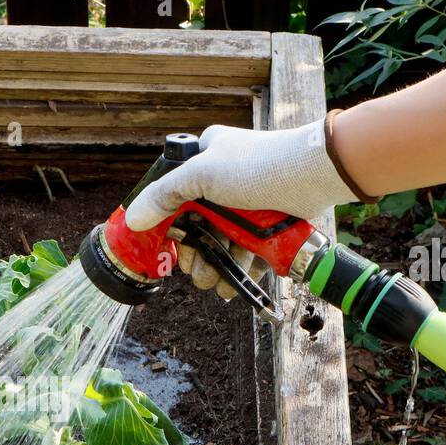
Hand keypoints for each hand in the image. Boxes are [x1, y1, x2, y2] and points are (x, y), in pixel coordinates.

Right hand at [124, 119, 362, 294]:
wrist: (313, 174)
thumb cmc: (258, 165)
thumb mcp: (201, 175)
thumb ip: (164, 196)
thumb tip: (132, 219)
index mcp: (203, 160)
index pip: (173, 199)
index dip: (169, 229)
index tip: (170, 251)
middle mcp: (221, 182)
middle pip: (196, 228)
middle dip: (197, 256)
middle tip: (199, 275)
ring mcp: (244, 205)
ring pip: (220, 243)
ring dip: (218, 268)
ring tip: (221, 284)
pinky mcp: (265, 223)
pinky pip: (244, 250)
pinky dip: (240, 268)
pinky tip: (238, 281)